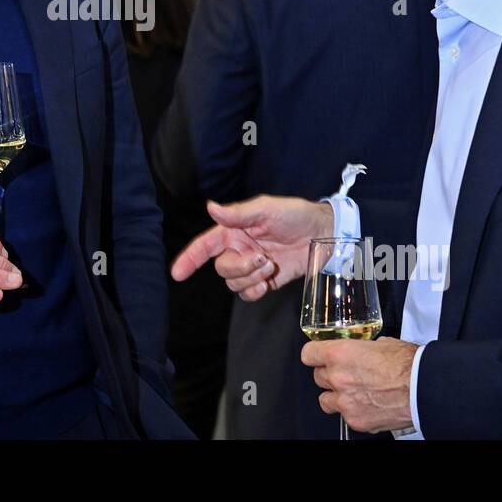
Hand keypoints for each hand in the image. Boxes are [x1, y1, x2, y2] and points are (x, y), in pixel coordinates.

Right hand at [170, 195, 332, 300]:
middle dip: (240, 267)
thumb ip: (238, 213)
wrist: (323, 234)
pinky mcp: (265, 281)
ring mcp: (251, 266)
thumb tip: (210, 207)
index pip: (204, 246)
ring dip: (251, 278)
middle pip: (221, 269)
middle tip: (262, 259)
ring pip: (233, 283)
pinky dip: (255, 291)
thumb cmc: (295, 215)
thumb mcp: (267, 209)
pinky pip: (248, 294)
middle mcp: (239, 249)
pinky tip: (267, 282)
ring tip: (270, 266)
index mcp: (234, 231)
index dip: (189, 259)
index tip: (177, 273)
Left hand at [302, 337, 417, 433]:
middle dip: (330, 375)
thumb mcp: (382, 343)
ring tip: (353, 394)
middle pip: (318, 377)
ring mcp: (345, 402)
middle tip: (346, 375)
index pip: (308, 354)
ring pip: (326, 400)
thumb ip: (364, 348)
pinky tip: (369, 406)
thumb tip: (365, 350)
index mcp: (340, 354)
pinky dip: (354, 412)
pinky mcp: (356, 420)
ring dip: (336, 396)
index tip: (318, 357)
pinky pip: (346, 416)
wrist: (424, 389)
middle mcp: (337, 378)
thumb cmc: (408, 364)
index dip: (314, 355)